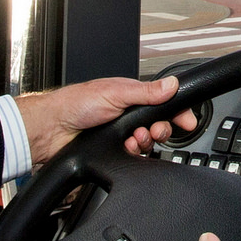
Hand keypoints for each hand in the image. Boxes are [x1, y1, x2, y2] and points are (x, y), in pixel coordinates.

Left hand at [11, 75, 196, 163]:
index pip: (162, 103)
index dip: (177, 113)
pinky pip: (134, 156)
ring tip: (133, 138)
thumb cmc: (76, 104)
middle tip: (154, 130)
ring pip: (147, 142)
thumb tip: (171, 84)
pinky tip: (126, 148)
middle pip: (158, 125)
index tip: (187, 121)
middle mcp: (127, 115)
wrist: (52, 130)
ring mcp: (121, 134)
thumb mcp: (115, 92)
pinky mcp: (114, 151)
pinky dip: (134, 153)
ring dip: (144, 141)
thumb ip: (146, 91)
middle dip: (160, 130)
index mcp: (130, 96)